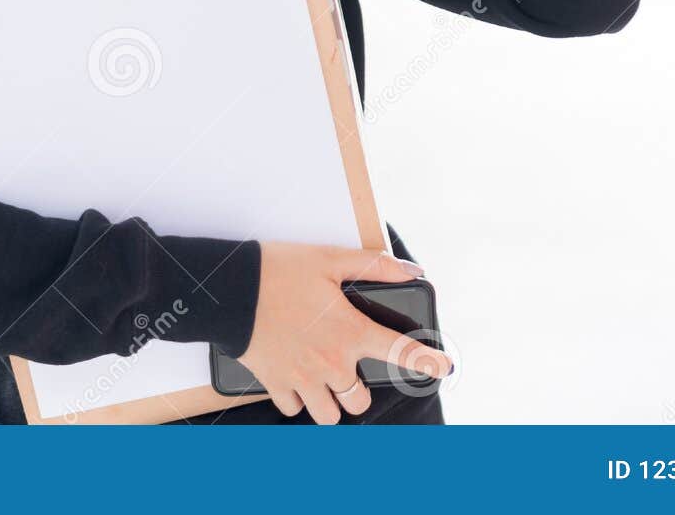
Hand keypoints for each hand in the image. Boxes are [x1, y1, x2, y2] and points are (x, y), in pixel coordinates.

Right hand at [237, 242, 450, 424]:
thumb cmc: (279, 271)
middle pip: (359, 402)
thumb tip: (410, 271)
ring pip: (329, 415)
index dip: (427, 362)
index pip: (401, 353)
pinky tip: (295, 377)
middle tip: (348, 369)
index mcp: (350, 332)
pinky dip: (298, 397)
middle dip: (358, 390)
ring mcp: (303, 378)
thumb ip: (374, 267)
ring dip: (330, 401)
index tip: (444, 367)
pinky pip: (294, 407)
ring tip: (323, 380)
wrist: (231, 290)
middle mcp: (331, 363)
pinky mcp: (277, 383)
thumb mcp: (329, 259)